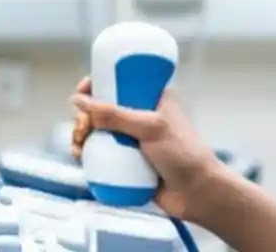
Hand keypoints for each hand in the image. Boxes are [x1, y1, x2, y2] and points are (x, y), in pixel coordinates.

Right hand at [71, 77, 223, 221]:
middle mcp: (141, 115)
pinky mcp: (127, 161)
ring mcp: (133, 139)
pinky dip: (88, 154)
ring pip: (98, 131)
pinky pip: (101, 153)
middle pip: (102, 107)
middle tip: (82, 128)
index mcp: (152, 97)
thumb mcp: (149, 128)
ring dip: (82, 135)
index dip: (97, 83)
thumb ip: (114, 114)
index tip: (82, 90)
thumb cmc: (183, 155)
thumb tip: (79, 100)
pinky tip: (80, 157)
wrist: (197, 194)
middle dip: (85, 115)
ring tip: (78, 146)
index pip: (119, 81)